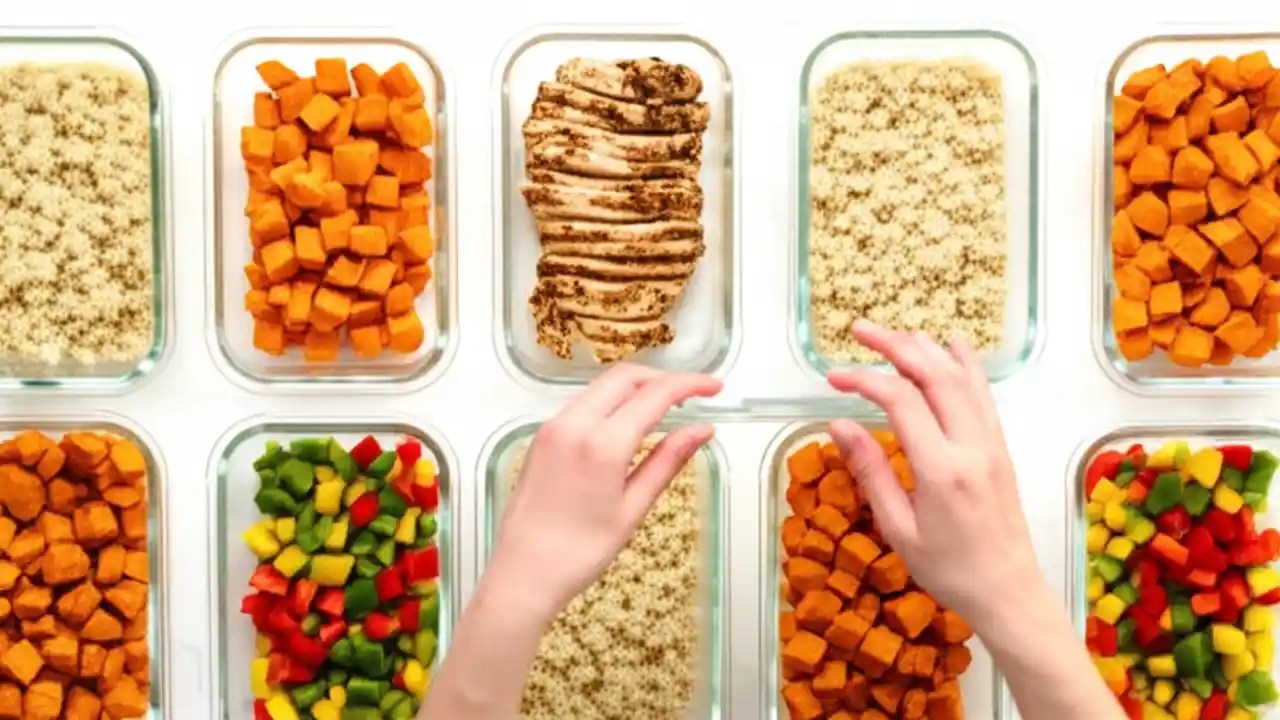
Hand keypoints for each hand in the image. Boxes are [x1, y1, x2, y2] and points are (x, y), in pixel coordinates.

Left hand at [487, 364, 721, 621]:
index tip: (713, 388)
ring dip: (636, 387)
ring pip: (602, 386)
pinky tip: (628, 422)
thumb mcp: (633, 508)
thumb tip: (702, 430)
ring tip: (666, 407)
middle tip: (693, 394)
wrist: (523, 574)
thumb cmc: (579, 553)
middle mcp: (573, 425)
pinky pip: (582, 403)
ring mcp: (553, 427)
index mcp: (601, 444)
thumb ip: (668, 461)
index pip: (654, 394)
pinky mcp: (542, 436)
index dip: (689, 384)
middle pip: (626, 377)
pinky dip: (611, 402)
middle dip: (663, 378)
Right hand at [825, 321, 1041, 634]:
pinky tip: (951, 346)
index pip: (901, 401)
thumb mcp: (899, 528)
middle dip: (894, 345)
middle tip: (859, 331)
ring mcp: (992, 443)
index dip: (864, 380)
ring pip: (961, 377)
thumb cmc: (949, 570)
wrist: (1009, 592)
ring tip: (893, 334)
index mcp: (942, 469)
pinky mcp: (1001, 447)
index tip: (833, 379)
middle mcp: (972, 446)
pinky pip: (983, 393)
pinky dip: (965, 364)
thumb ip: (871, 471)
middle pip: (934, 374)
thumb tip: (840, 425)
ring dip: (925, 349)